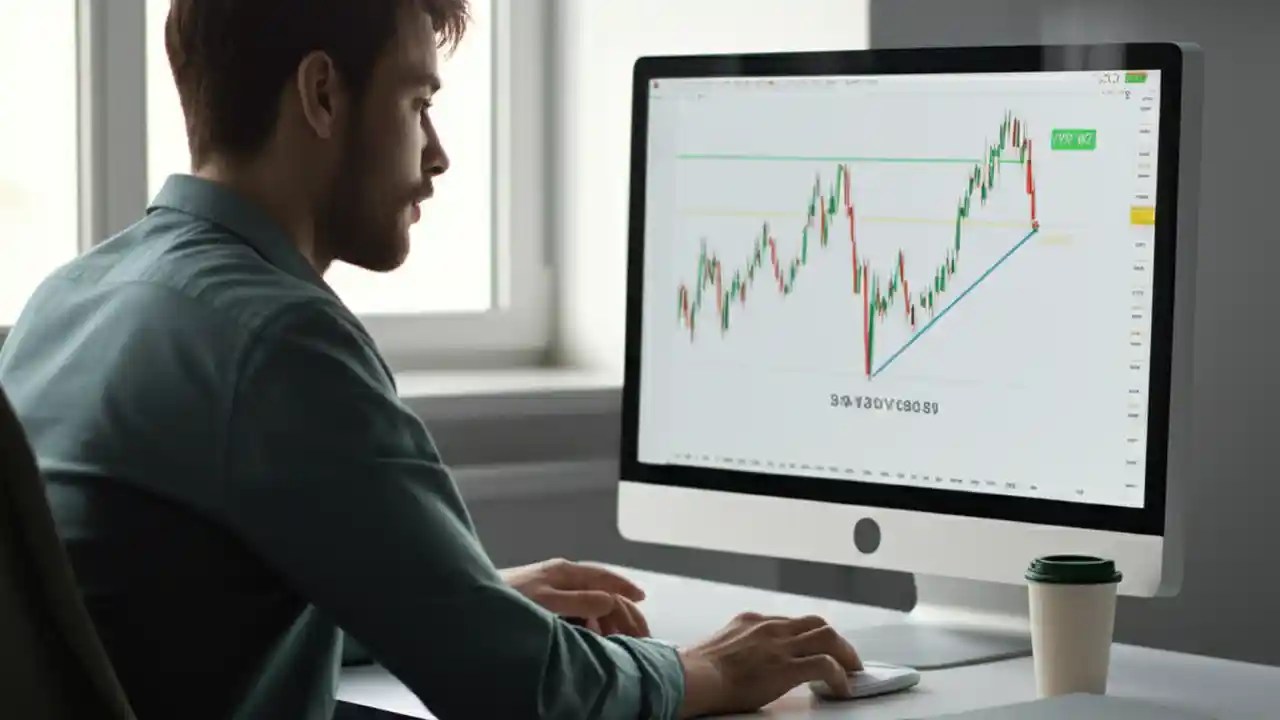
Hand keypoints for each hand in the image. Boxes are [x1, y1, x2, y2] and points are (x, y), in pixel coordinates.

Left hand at [500, 558, 650, 637]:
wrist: (471, 600)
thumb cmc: (508, 599)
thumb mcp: (547, 601)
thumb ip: (580, 600)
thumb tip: (611, 600)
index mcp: (564, 571)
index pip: (604, 577)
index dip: (625, 588)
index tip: (643, 599)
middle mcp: (560, 575)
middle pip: (599, 589)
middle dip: (620, 607)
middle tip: (637, 627)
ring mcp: (550, 586)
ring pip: (587, 600)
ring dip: (605, 617)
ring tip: (617, 636)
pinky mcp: (540, 600)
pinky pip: (574, 609)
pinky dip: (588, 621)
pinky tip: (590, 635)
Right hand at [677, 612, 861, 717]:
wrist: (692, 677)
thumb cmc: (695, 670)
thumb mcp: (718, 646)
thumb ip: (736, 647)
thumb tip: (737, 662)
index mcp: (751, 622)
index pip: (790, 621)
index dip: (807, 636)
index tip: (814, 647)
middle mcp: (769, 627)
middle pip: (816, 623)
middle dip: (834, 640)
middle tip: (845, 657)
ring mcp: (780, 645)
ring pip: (827, 637)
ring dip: (846, 654)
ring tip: (853, 670)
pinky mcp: (786, 667)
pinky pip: (826, 666)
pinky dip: (840, 676)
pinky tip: (842, 689)